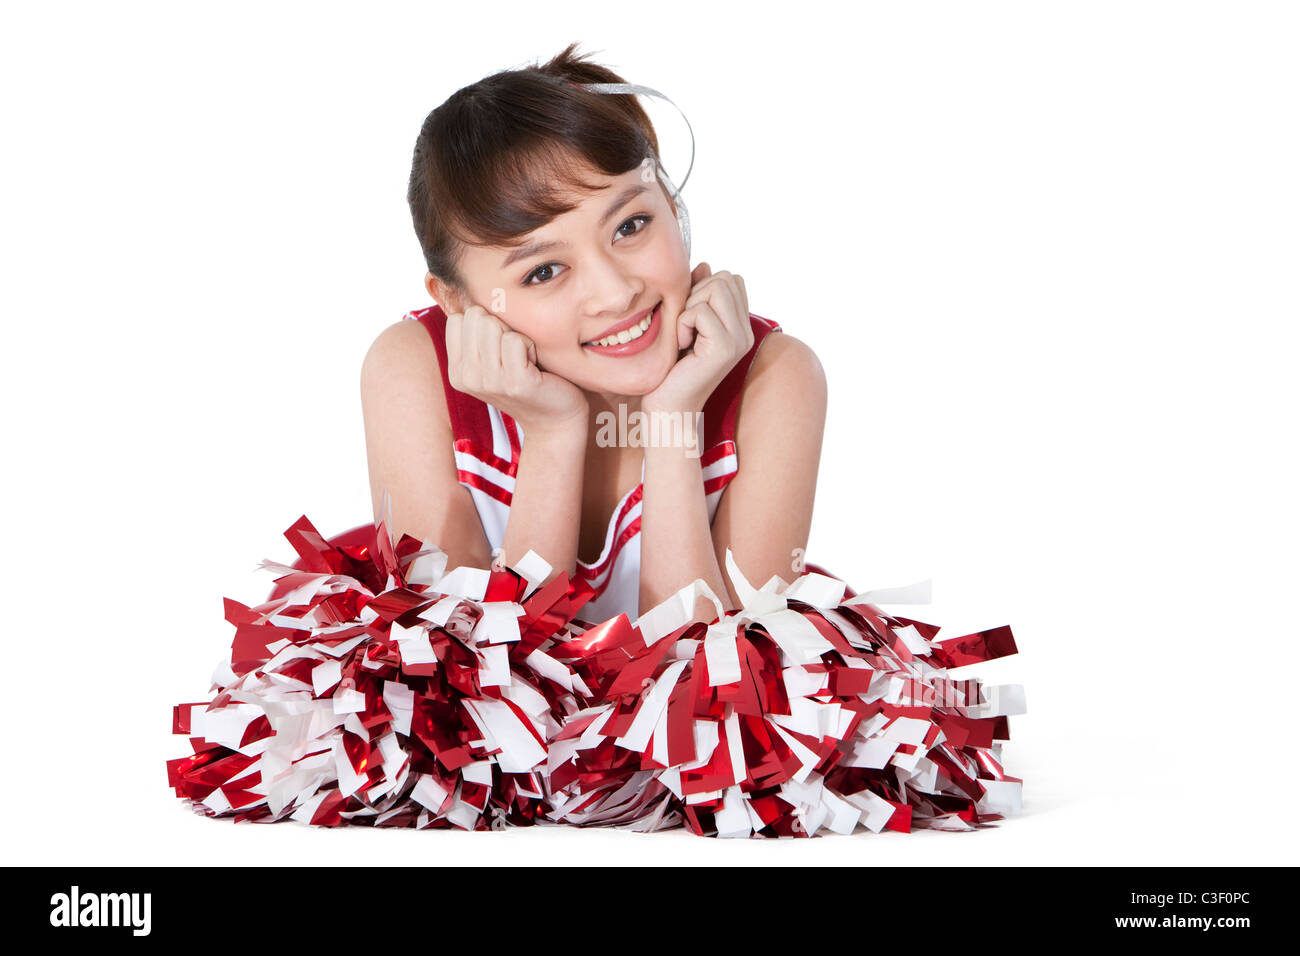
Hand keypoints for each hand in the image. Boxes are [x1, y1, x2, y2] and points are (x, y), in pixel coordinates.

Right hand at [444, 305, 587, 435]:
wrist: (554, 418)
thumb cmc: (525, 379)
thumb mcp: (491, 359)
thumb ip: (475, 333)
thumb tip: (461, 291)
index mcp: (457, 371)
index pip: (459, 318)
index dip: (484, 324)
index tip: (499, 349)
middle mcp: (467, 378)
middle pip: (477, 317)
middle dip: (501, 327)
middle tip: (515, 355)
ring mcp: (490, 382)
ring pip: (495, 325)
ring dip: (517, 336)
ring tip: (525, 361)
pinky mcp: (515, 382)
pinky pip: (516, 339)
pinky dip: (531, 345)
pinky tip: (535, 366)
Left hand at [644, 262, 753, 413]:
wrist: (668, 407)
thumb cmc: (671, 367)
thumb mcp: (685, 322)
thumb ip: (697, 294)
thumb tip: (704, 265)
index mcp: (740, 325)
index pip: (731, 279)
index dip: (705, 287)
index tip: (691, 317)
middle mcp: (745, 331)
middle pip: (724, 278)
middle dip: (696, 294)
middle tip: (687, 325)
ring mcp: (739, 340)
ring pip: (715, 288)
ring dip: (689, 308)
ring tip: (685, 335)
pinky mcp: (725, 348)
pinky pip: (699, 311)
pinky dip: (682, 324)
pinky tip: (683, 345)